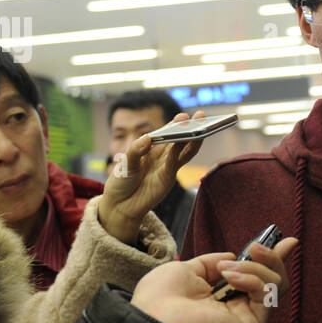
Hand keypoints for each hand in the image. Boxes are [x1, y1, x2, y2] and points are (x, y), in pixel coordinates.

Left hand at [98, 111, 206, 242]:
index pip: (166, 133)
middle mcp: (161, 157)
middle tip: (200, 116)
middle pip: (179, 140)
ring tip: (201, 128)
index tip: (183, 116)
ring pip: (183, 151)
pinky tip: (183, 142)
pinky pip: (176, 163)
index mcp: (151, 149)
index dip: (175, 124)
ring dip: (193, 139)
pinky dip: (179, 152)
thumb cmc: (121, 183)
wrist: (120, 206)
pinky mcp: (168, 179)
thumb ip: (135, 150)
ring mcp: (167, 168)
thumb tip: (148, 138)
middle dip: (190, 128)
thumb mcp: (124, 163)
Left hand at [131, 237, 297, 322]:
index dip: (272, 259)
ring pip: (274, 284)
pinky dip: (251, 279)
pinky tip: (231, 277)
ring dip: (253, 267)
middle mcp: (238, 309)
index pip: (256, 278)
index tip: (286, 240)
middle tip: (257, 247)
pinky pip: (266, 294)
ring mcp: (247, 318)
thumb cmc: (161, 300)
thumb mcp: (187, 269)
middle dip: (272, 258)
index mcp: (221, 298)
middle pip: (273, 280)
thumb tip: (234, 256)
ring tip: (227, 269)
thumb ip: (212, 263)